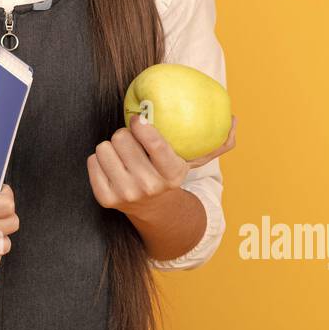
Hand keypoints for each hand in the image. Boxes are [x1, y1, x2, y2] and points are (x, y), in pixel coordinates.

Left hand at [87, 114, 237, 215]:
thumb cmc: (171, 175)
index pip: (153, 140)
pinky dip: (100, 159)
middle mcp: (148, 186)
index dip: (141, 124)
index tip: (139, 120)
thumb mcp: (194, 162)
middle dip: (125, 134)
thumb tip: (235, 119)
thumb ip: (218, 142)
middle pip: (121, 138)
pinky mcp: (105, 199)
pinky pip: (92, 160)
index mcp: (171, 174)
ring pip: (104, 147)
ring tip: (123, 154)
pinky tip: (112, 165)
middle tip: (132, 142)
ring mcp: (125, 194)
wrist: (155, 210)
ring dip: (112, 146)